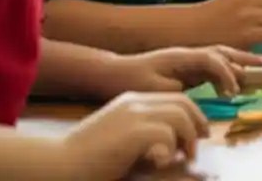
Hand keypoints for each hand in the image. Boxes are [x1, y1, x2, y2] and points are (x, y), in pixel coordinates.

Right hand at [61, 92, 209, 179]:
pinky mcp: (133, 132)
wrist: (60, 163)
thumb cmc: (87, 158)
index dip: (192, 114)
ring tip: (185, 158)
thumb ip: (145, 135)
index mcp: (131, 101)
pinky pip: (167, 135)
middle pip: (183, 103)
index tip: (199, 133)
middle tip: (201, 143)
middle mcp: (135, 102)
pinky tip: (160, 163)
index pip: (174, 98)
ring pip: (180, 116)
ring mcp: (134, 115)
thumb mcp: (120, 139)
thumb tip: (174, 146)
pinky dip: (170, 150)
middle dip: (198, 122)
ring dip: (188, 138)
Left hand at [98, 46, 261, 98]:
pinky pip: (214, 63)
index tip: (232, 92)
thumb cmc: (133, 79)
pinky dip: (229, 66)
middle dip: (245, 57)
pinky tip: (238, 72)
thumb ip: (180, 90)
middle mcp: (189, 52)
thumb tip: (200, 97)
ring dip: (240, 59)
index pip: (212, 59)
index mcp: (183, 55)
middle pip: (222, 51)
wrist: (115, 72)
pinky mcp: (188, 65)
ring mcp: (189, 57)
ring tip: (261, 63)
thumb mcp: (154, 88)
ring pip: (220, 54)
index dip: (226, 73)